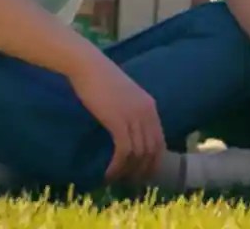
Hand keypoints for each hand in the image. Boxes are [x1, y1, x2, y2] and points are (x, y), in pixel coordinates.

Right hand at [67, 58, 164, 184]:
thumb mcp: (123, 96)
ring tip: (116, 180)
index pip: (160, 141)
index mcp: (150, 107)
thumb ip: (131, 111)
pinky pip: (124, 150)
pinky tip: (108, 173)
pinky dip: (118, 166)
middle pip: (152, 150)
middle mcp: (147, 113)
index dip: (153, 161)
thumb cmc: (101, 79)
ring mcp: (134, 117)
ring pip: (139, 153)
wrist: (89, 66)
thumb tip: (127, 129)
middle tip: (131, 183)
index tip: (143, 173)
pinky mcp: (118, 121)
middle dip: (143, 170)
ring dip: (129, 171)